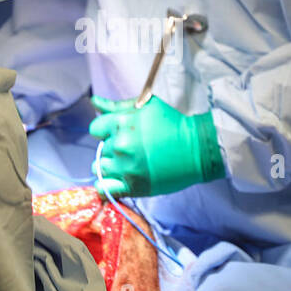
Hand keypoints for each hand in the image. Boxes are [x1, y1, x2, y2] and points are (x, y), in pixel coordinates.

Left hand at [89, 95, 225, 196]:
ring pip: (100, 169)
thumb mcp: (146, 106)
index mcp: (121, 123)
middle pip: (100, 150)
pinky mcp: (132, 186)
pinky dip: (107, 187)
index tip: (120, 134)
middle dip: (113, 149)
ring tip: (127, 165)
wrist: (196, 148)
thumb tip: (93, 101)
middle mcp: (120, 145)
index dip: (106, 131)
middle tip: (131, 150)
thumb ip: (115, 106)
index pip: (95, 129)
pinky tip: (117, 181)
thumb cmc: (173, 124)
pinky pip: (104, 189)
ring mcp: (125, 167)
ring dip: (110, 167)